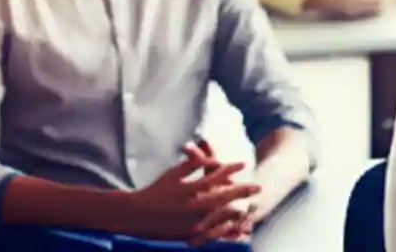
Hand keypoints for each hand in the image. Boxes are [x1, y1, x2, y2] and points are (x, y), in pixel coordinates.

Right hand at [121, 144, 259, 240]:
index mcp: (191, 189)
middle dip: (244, 191)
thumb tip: (212, 159)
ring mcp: (194, 223)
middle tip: (258, 187)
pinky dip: (225, 226)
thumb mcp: (173, 173)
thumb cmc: (156, 191)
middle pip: (226, 197)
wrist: (138, 216)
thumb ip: (193, 164)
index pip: (217, 176)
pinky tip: (232, 222)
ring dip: (238, 209)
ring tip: (247, 205)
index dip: (232, 168)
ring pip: (223, 216)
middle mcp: (195, 207)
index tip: (244, 164)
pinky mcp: (192, 235)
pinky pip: (214, 232)